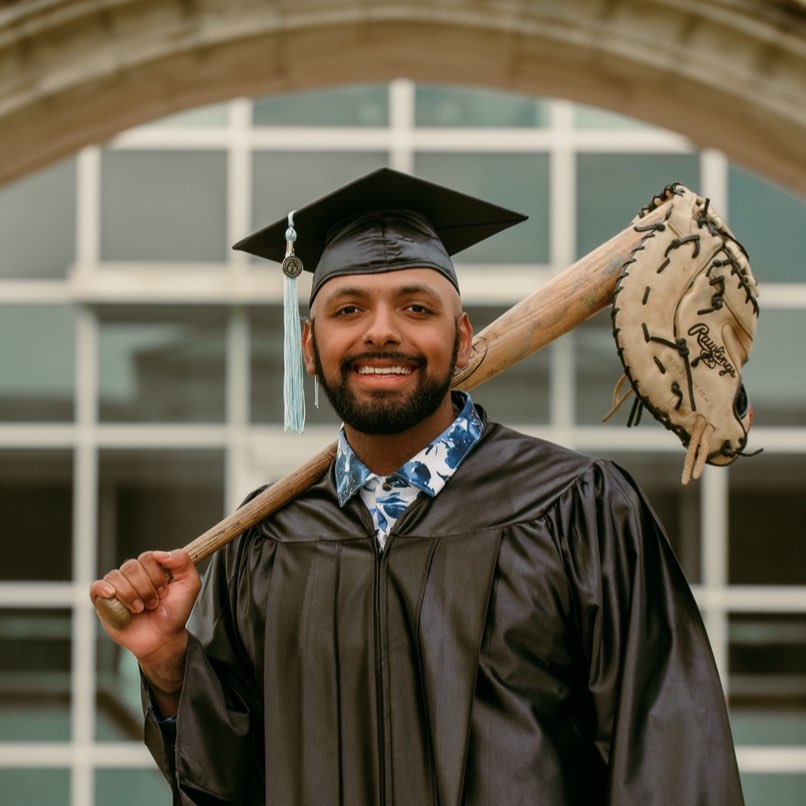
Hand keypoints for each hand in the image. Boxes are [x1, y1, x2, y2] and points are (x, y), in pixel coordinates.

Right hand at [90, 550, 200, 667]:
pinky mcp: (103, 601)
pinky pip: (96, 587)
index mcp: (151, 567)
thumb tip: (161, 553)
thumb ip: (183, 561)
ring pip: (116, 576)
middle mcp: (133, 574)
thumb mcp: (190, 584)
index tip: (164, 591)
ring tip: (140, 609)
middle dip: (146, 588)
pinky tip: (112, 595)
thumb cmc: (175, 611)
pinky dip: (103, 588)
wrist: (163, 637)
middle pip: (131, 566)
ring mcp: (118, 587)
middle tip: (154, 603)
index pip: (147, 557)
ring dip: (131, 595)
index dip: (156, 575)